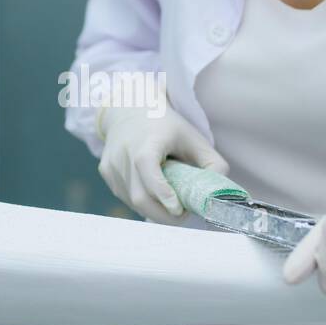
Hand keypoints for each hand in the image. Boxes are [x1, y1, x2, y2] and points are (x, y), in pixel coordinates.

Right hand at [97, 97, 227, 223]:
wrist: (130, 109)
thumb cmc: (166, 126)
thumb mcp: (193, 137)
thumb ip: (211, 163)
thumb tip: (218, 193)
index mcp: (147, 142)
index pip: (148, 169)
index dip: (162, 193)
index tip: (178, 210)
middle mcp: (124, 154)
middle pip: (140, 197)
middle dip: (163, 215)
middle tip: (183, 214)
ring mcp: (112, 165)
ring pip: (133, 202)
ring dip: (154, 210)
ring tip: (170, 202)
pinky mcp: (107, 173)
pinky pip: (126, 197)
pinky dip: (143, 202)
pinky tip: (153, 192)